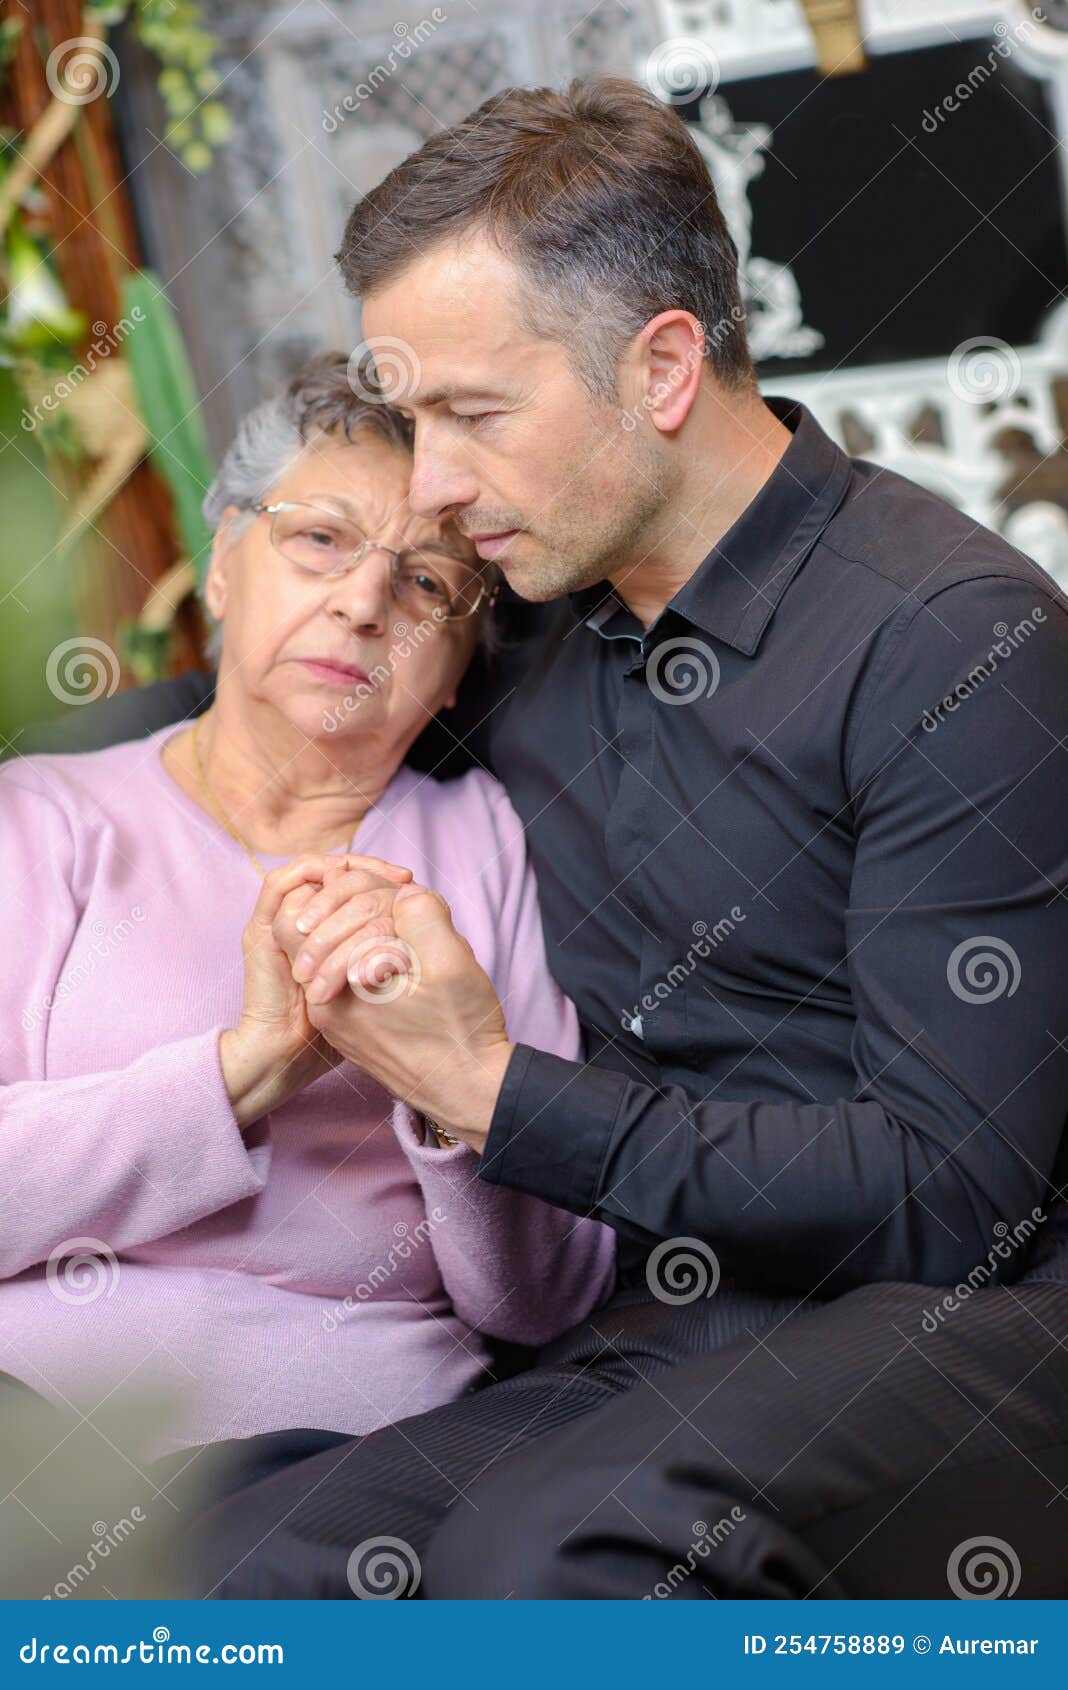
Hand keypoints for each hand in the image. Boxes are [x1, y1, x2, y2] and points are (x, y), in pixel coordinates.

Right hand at [221, 852, 412, 1129]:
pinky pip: (279, 883)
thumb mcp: (382, 987)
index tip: (411, 882)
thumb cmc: (342, 1032)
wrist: (286, 1055)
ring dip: (343, 868)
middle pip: (333, 871)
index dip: (380, 876)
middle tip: (402, 876)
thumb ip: (393, 955)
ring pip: (308, 869)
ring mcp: (279, 923)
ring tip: (377, 879)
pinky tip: (341, 882)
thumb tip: (418, 914)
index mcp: (332, 935)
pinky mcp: (261, 929)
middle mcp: (304, 923)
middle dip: (368, 867)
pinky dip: (311, 874)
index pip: (351, 883)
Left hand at [300, 885, 513, 1149]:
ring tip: (408, 931)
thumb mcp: (449, 961)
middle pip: (316, 932)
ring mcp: (336, 1019)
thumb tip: (399, 892)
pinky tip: (407, 960)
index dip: (354, 887)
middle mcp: (322, 1008)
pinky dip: (372, 954)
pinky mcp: (353, 1027)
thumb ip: (419, 912)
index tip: (397, 887)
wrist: (469, 1090)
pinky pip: (348, 976)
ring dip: (367, 928)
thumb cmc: (460, 1032)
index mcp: (330, 992)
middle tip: (398, 899)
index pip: (314, 917)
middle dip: (357, 905)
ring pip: (333, 951)